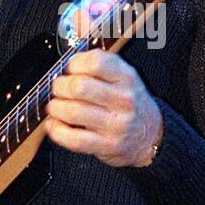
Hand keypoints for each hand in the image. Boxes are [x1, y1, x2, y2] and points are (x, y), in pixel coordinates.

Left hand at [46, 47, 162, 167]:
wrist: (150, 135)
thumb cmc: (128, 103)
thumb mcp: (123, 77)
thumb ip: (99, 64)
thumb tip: (68, 59)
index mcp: (126, 77)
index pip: (95, 62)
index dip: (74, 63)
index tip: (70, 69)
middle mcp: (124, 99)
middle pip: (79, 87)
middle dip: (59, 86)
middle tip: (58, 89)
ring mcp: (116, 124)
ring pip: (73, 112)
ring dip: (55, 108)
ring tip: (55, 107)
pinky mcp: (106, 145)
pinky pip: (73, 138)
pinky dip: (56, 130)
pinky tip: (54, 125)